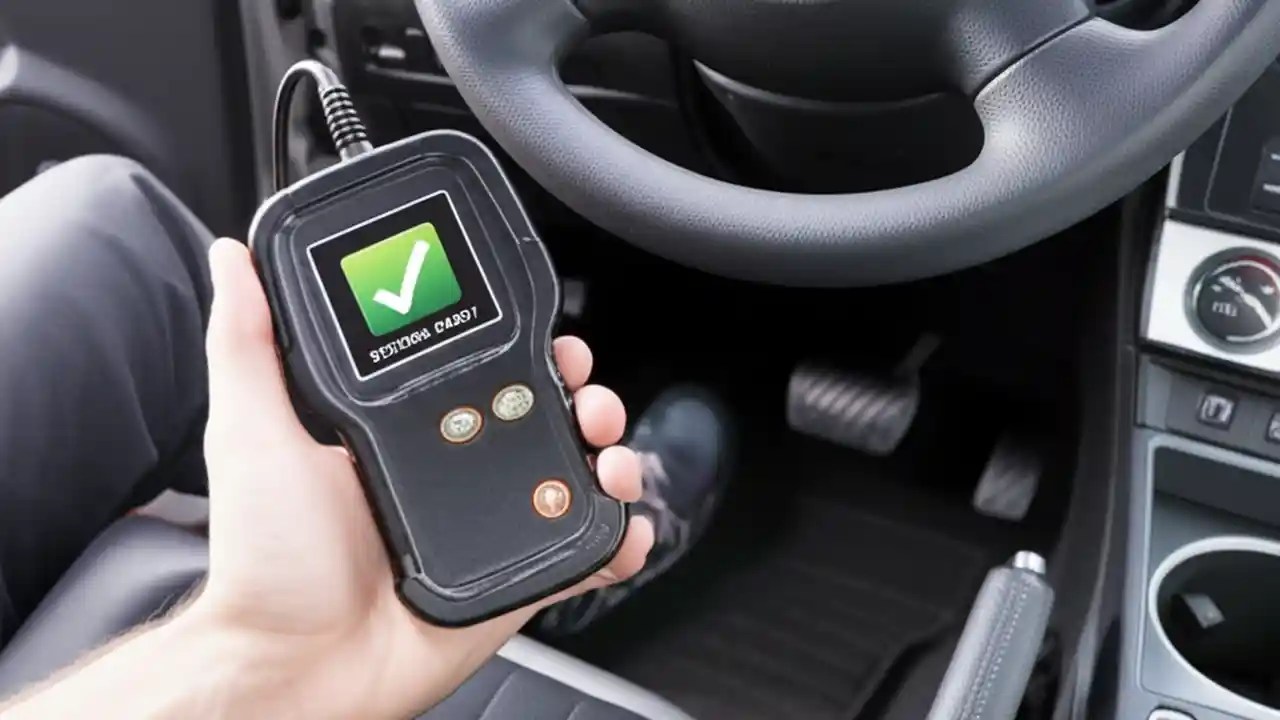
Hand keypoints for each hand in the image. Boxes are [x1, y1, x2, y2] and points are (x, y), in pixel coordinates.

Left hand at [185, 239, 654, 718]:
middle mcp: (456, 470)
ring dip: (613, 453)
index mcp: (409, 431)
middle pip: (547, 413)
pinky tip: (626, 524)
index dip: (530, 346)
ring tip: (609, 454)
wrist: (297, 667)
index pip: (485, 369)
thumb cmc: (268, 560)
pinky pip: (585, 552)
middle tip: (584, 394)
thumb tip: (234, 259)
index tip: (552, 334)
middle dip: (585, 393)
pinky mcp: (517, 577)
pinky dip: (620, 538)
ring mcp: (491, 523)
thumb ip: (248, 345)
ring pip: (577, 472)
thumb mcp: (252, 433)